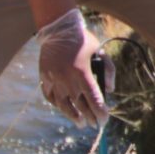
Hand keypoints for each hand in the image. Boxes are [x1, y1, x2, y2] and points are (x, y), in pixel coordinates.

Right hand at [36, 7, 113, 124]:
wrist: (58, 28)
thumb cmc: (82, 40)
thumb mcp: (100, 51)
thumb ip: (108, 70)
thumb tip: (109, 89)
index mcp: (82, 73)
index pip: (93, 99)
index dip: (100, 112)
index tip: (104, 120)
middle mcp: (67, 79)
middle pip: (80, 105)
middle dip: (90, 117)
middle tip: (95, 124)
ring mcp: (54, 79)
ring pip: (63, 105)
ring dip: (73, 116)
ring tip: (80, 123)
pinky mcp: (44, 77)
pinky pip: (50, 96)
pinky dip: (57, 104)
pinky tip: (64, 109)